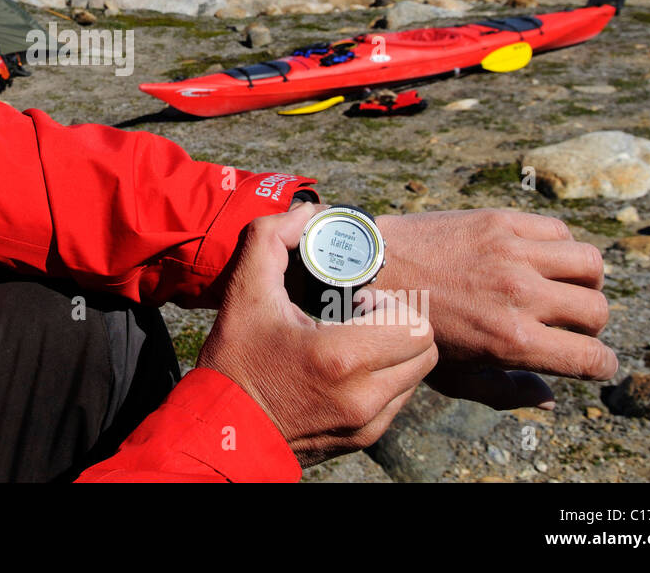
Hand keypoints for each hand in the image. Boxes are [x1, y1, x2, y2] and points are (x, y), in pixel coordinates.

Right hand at [197, 204, 437, 467]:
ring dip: (395, 353)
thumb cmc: (234, 363)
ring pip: (417, 375)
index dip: (390, 304)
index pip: (415, 324)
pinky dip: (385, 379)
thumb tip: (306, 210)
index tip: (354, 302)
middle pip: (425, 349)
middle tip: (358, 319)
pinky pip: (399, 399)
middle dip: (399, 325)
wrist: (224, 432)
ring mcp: (367, 423)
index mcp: (340, 357)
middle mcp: (363, 396)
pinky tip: (347, 370)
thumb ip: (270, 238)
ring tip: (353, 343)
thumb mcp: (244, 293)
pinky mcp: (365, 439)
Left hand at [371, 208, 617, 409]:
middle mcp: (519, 296)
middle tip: (568, 325)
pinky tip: (539, 258)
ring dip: (585, 282)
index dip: (601, 365)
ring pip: (590, 265)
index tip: (595, 362)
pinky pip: (559, 231)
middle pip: (598, 311)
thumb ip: (503, 392)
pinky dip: (560, 247)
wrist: (372, 269)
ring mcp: (511, 254)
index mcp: (511, 341)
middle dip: (591, 326)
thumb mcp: (451, 376)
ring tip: (561, 288)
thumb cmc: (410, 328)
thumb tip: (550, 398)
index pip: (592, 357)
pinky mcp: (500, 222)